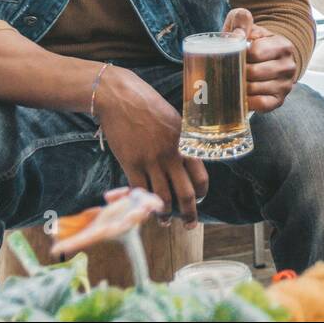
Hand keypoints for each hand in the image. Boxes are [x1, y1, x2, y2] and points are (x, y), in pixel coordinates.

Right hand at [93, 66, 208, 227]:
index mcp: (186, 144)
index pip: (201, 177)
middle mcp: (171, 156)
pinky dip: (143, 203)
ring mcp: (151, 161)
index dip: (201, 193)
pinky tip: (145, 210)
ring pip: (162, 198)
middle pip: (185, 194)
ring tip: (165, 221)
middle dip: (189, 213)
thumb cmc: (149, 106)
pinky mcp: (131, 164)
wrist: (121, 98)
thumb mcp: (175, 121)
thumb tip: (187, 161)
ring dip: (164, 214)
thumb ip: (182, 142)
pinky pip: (139, 191)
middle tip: (190, 225)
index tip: (199, 200)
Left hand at [223, 7, 297, 110]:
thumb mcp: (250, 28)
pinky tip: (240, 95)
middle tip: (225, 70)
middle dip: (235, 72)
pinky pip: (260, 104)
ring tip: (230, 82)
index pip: (255, 52)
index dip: (238, 55)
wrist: (270, 60)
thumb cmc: (254, 44)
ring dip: (239, 87)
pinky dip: (247, 101)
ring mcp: (286, 85)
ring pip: (254, 89)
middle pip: (253, 72)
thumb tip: (237, 35)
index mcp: (283, 46)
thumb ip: (241, 21)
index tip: (230, 55)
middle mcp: (289, 66)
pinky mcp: (279, 100)